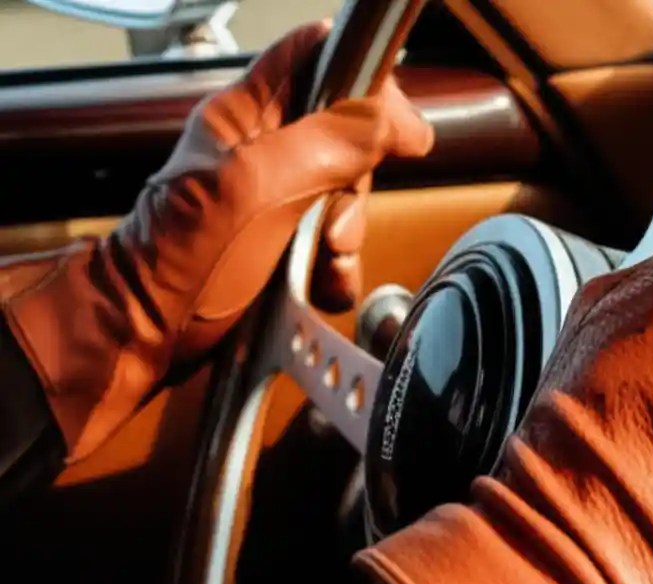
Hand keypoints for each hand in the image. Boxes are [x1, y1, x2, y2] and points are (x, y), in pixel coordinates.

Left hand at [1, 22, 431, 460]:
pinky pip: (340, 251)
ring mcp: (277, 203)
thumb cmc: (170, 265)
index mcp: (246, 115)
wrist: (142, 342)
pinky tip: (322, 286)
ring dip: (350, 236)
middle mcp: (264, 153)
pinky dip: (341, 274)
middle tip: (333, 219)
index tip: (389, 123)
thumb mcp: (250, 188)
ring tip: (323, 260)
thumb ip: (324, 144)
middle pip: (350, 137)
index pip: (319, 58)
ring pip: (351, 198)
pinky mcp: (288, 251)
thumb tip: (395, 121)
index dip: (363, 80)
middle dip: (359, 182)